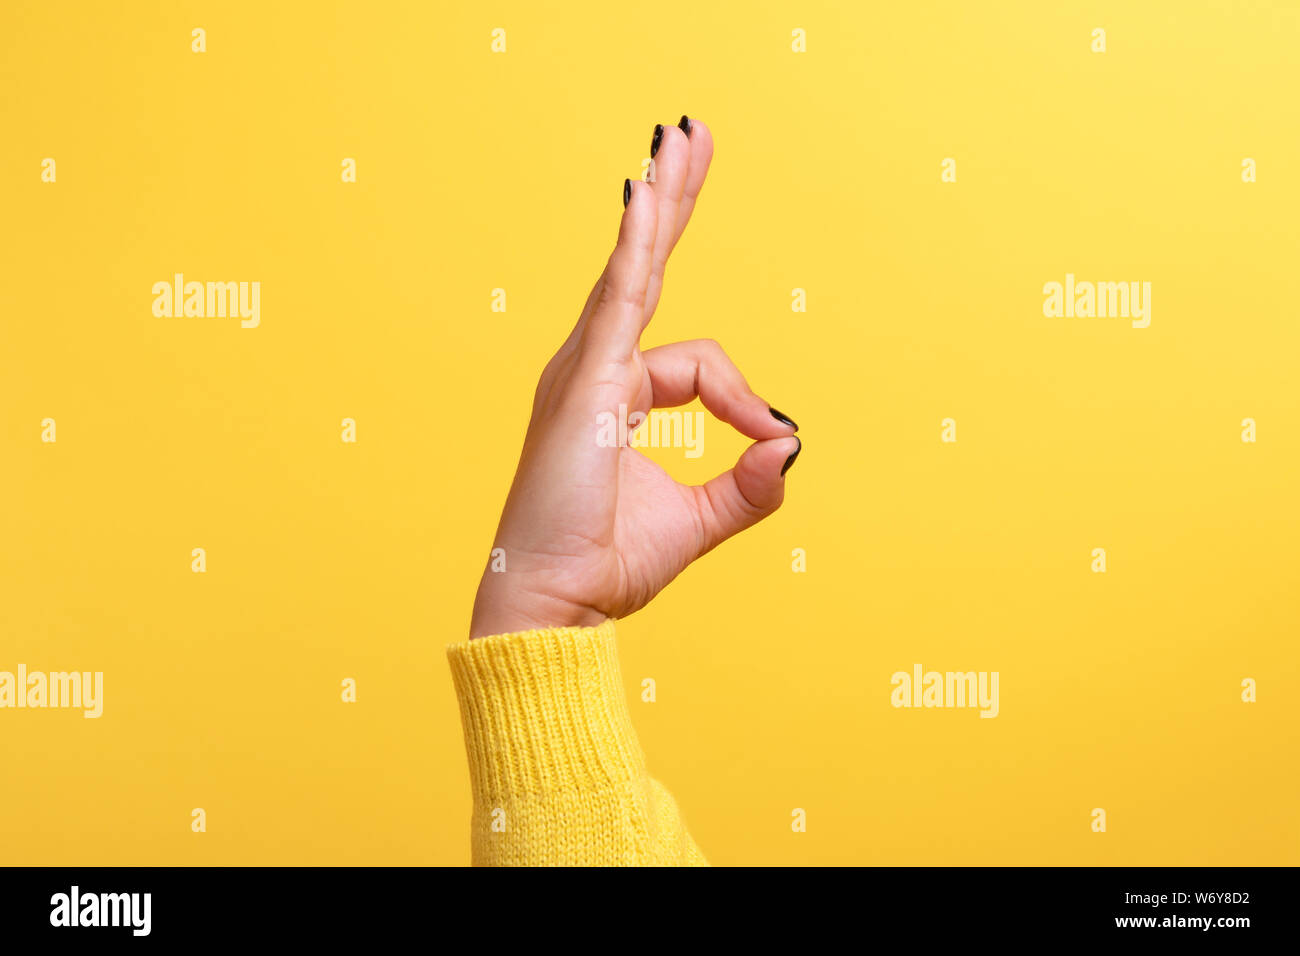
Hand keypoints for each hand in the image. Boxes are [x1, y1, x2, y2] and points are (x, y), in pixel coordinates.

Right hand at [469, 117, 800, 637]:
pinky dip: (634, 249)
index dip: (744, 397)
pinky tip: (646, 193)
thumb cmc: (607, 564)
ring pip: (631, 272)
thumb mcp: (701, 520)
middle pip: (643, 271)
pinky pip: (617, 303)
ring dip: (658, 202)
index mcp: (616, 396)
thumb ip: (749, 485)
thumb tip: (792, 443)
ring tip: (679, 138)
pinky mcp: (583, 384)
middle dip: (671, 204)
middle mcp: (594, 371)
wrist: (557, 605)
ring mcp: (583, 372)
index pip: (696, 364)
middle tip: (691, 137)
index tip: (769, 440)